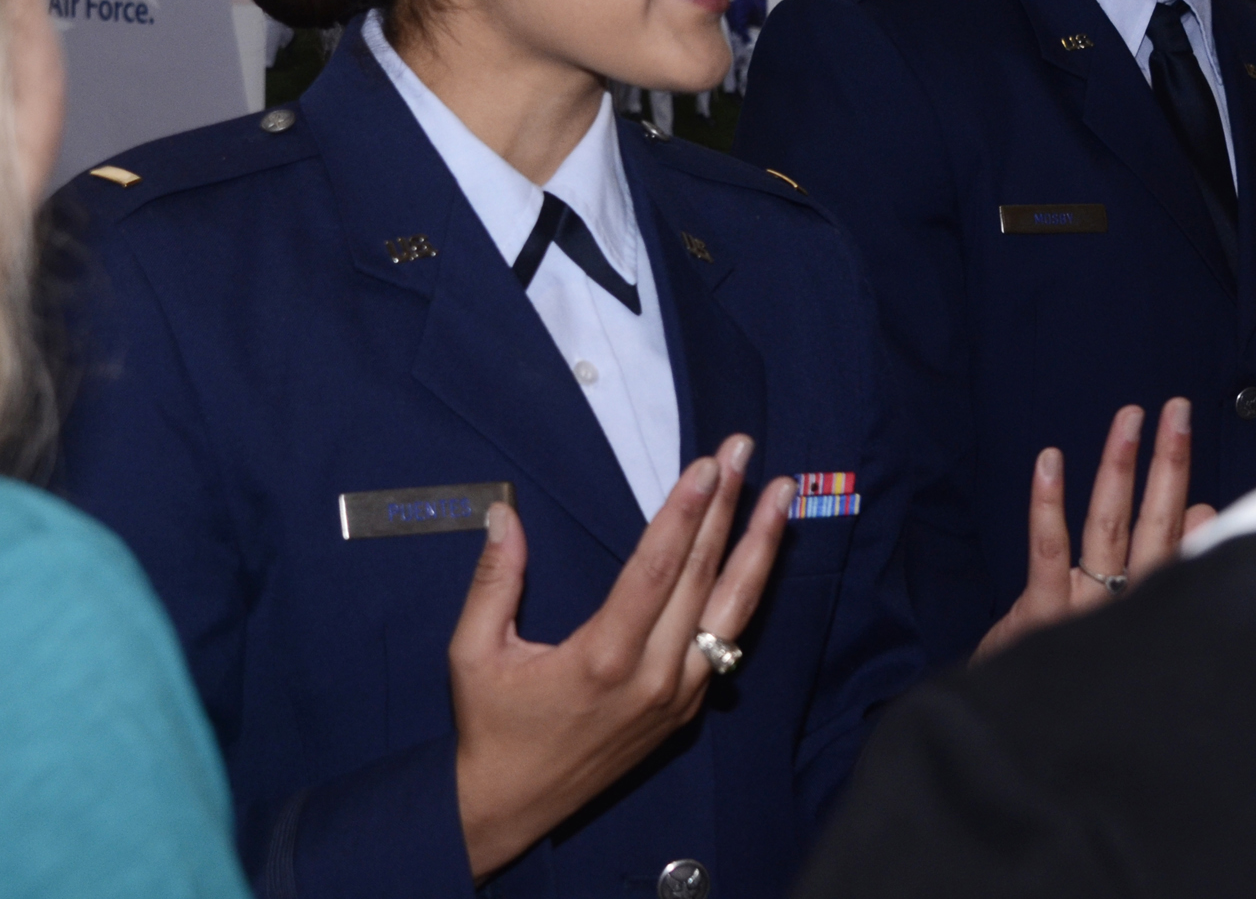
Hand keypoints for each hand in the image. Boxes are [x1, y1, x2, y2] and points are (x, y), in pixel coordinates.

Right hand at [449, 435, 794, 880]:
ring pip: (732, 610)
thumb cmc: (492, 725)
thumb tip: (505, 514)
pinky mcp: (684, 709)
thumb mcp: (473, 654)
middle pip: (702, 576)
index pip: (657, 569)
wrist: (512, 805)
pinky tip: (759, 555)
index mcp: (603, 658)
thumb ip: (494, 580)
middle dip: (728, 507)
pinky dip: (747, 594)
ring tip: (782, 496)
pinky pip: (726, 642)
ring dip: (759, 547)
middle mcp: (653, 677)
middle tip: (745, 450)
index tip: (709, 465)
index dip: (685, 512)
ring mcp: (677, 696)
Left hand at [972, 398, 1216, 662]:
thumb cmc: (1071, 674)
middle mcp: (1122, 609)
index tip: (1208, 497)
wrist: (1018, 735)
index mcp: (1142, 610)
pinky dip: (1049, 503)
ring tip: (1133, 418)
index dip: (1196, 522)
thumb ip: (1159, 568)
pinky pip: (1049, 550)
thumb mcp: (1119, 623)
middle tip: (1180, 411)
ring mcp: (1082, 609)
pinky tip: (1050, 460)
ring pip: (1109, 529)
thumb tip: (1202, 513)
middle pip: (1155, 529)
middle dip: (1170, 466)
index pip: (1177, 555)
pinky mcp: (1042, 613)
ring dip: (1122, 468)